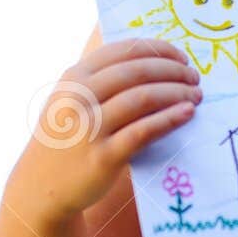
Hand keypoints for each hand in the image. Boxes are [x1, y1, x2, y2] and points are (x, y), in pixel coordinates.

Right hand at [16, 38, 202, 221]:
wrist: (42, 187)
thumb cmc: (67, 138)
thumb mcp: (71, 99)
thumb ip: (100, 80)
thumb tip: (155, 61)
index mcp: (74, 77)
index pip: (124, 51)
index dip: (158, 50)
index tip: (181, 57)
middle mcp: (79, 97)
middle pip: (137, 71)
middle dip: (173, 70)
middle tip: (194, 78)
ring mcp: (89, 127)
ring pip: (143, 98)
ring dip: (176, 93)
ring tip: (196, 95)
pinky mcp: (103, 157)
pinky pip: (143, 132)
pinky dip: (169, 119)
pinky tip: (187, 114)